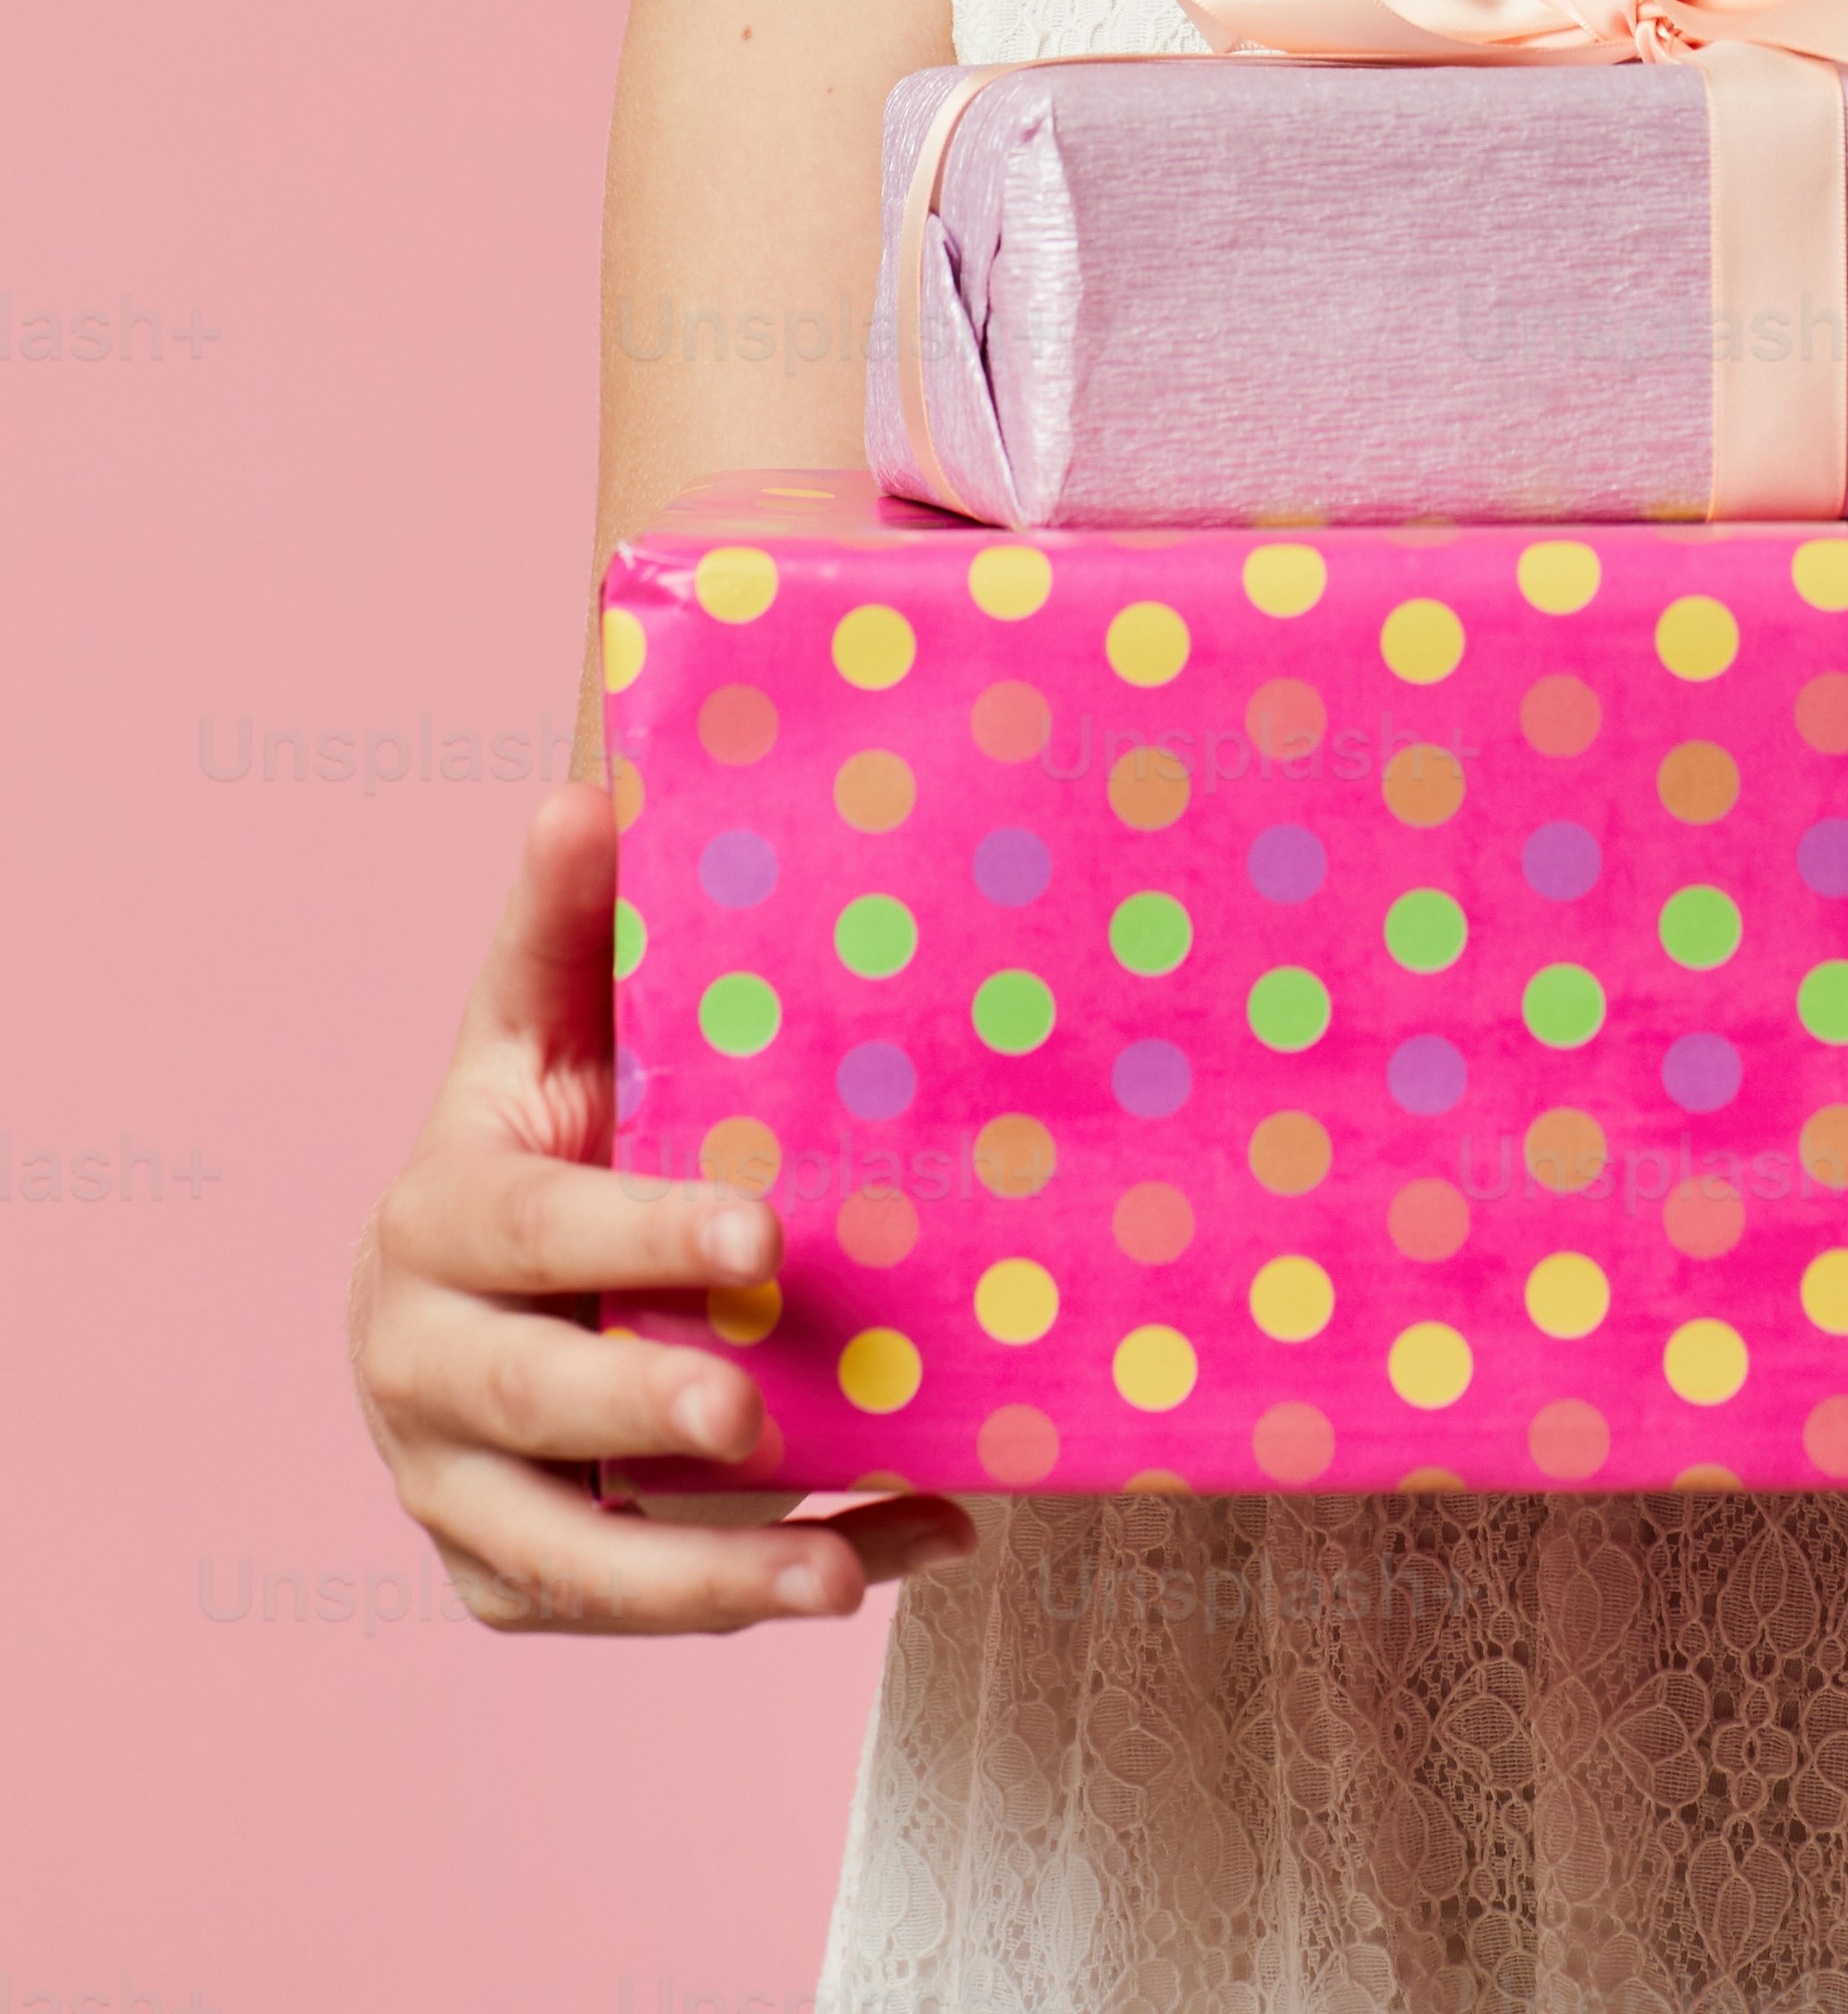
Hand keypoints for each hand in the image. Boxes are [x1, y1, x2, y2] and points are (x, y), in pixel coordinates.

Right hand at [350, 781, 976, 1633]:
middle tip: (759, 1414)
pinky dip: (746, 1591)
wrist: (474, 1278)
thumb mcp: (540, 1023)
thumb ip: (563, 923)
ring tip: (840, 1580)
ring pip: (567, 1558)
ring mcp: (451, 1490)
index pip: (538, 1234)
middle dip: (649, 1410)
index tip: (763, 1232)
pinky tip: (878, 1557)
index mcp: (434, 1223)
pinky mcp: (500, 1575)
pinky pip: (618, 1603)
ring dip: (707, 1574)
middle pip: (533, 1405)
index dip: (642, 1233)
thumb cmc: (538, 1128)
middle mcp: (419, 1370)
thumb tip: (580, 794)